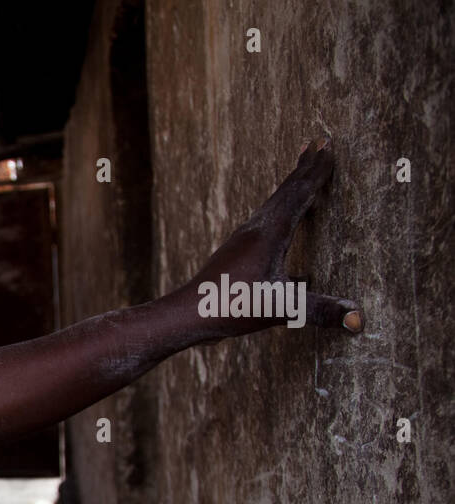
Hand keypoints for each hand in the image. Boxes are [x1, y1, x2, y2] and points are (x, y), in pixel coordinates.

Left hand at [173, 136, 363, 339]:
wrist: (185, 315)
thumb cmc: (229, 308)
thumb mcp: (279, 309)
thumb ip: (320, 311)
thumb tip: (360, 321)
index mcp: (268, 235)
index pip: (298, 195)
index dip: (316, 172)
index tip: (329, 147)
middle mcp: (253, 231)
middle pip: (284, 192)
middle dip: (304, 168)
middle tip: (319, 142)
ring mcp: (240, 241)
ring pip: (271, 205)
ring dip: (289, 187)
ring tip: (299, 174)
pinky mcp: (233, 255)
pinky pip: (262, 223)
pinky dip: (277, 211)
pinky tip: (278, 226)